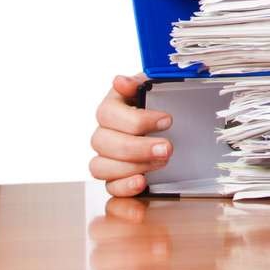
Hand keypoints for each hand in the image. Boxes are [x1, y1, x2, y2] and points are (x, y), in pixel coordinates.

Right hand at [89, 73, 171, 196]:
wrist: (168, 119)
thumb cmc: (158, 102)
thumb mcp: (154, 86)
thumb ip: (138, 83)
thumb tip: (120, 81)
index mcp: (111, 107)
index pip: (108, 114)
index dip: (136, 120)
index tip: (167, 120)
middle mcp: (104, 132)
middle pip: (104, 143)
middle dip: (138, 147)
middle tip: (167, 147)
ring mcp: (106, 156)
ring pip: (102, 166)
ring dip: (133, 166)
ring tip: (161, 162)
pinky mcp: (115, 176)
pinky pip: (109, 187)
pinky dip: (124, 187)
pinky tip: (142, 183)